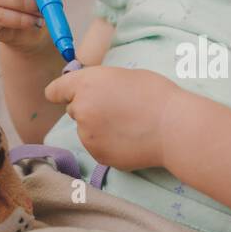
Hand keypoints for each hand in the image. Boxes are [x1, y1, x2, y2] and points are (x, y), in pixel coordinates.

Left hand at [43, 66, 182, 170]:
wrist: (174, 127)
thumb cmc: (156, 96)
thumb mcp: (124, 76)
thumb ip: (100, 84)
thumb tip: (93, 93)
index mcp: (87, 84)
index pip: (56, 90)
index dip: (62, 92)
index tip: (64, 96)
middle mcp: (81, 109)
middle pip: (74, 110)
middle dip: (89, 109)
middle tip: (116, 109)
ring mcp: (88, 135)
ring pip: (86, 131)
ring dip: (98, 128)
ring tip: (127, 126)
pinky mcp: (98, 155)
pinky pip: (98, 147)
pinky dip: (109, 144)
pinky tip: (129, 139)